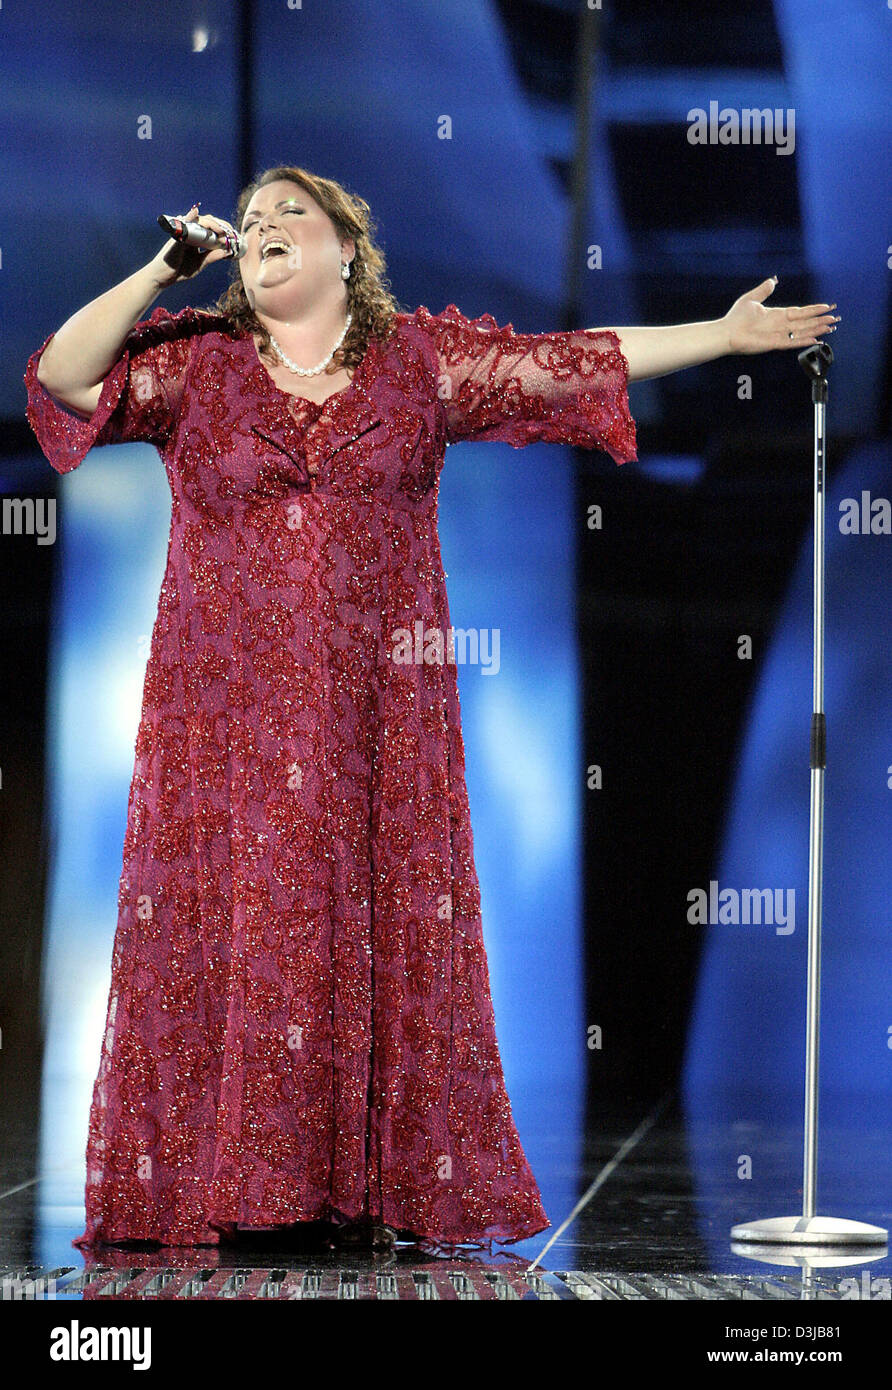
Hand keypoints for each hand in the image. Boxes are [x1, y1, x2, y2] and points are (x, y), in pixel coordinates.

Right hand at [145, 204, 239, 287]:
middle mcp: (190, 233)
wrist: (163, 277)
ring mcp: (183, 232)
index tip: (233, 236)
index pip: (211, 229)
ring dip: (212, 223)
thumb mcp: (200, 264)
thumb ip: (211, 257)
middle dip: (221, 226)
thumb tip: (227, 251)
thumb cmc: (179, 270)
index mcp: (196, 238)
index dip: (222, 230)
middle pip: (207, 223)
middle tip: (231, 233)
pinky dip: (189, 216)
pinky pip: (183, 222)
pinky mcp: (176, 235)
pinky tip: (196, 212)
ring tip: (222, 230)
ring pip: (199, 221)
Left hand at [722, 277, 839, 354]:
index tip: (827, 306)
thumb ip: (764, 290)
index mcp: (777, 315)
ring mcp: (778, 335)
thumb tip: (773, 280)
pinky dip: (804, 341)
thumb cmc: (736, 318)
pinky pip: (792, 342)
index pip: (800, 312)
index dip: (813, 309)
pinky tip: (815, 340)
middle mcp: (780, 326)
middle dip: (820, 320)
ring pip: (802, 332)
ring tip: (830, 327)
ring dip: (817, 329)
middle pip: (805, 322)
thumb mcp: (751, 299)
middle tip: (836, 318)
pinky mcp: (773, 343)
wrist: (726, 332)